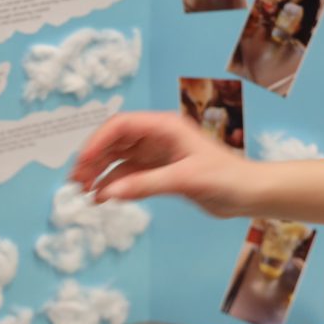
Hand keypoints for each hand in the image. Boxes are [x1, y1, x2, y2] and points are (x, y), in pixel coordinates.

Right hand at [69, 112, 253, 216]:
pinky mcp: (159, 172)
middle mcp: (156, 137)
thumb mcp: (185, 179)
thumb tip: (108, 192)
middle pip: (113, 141)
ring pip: (117, 159)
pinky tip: (101, 198)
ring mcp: (156, 154)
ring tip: (83, 192)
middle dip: (92, 159)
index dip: (97, 141)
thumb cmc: (225, 178)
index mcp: (163, 127)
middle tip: (75, 181)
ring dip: (99, 173)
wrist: (248, 194)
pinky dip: (113, 185)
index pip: (120, 125)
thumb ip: (146, 185)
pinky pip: (128, 175)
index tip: (82, 163)